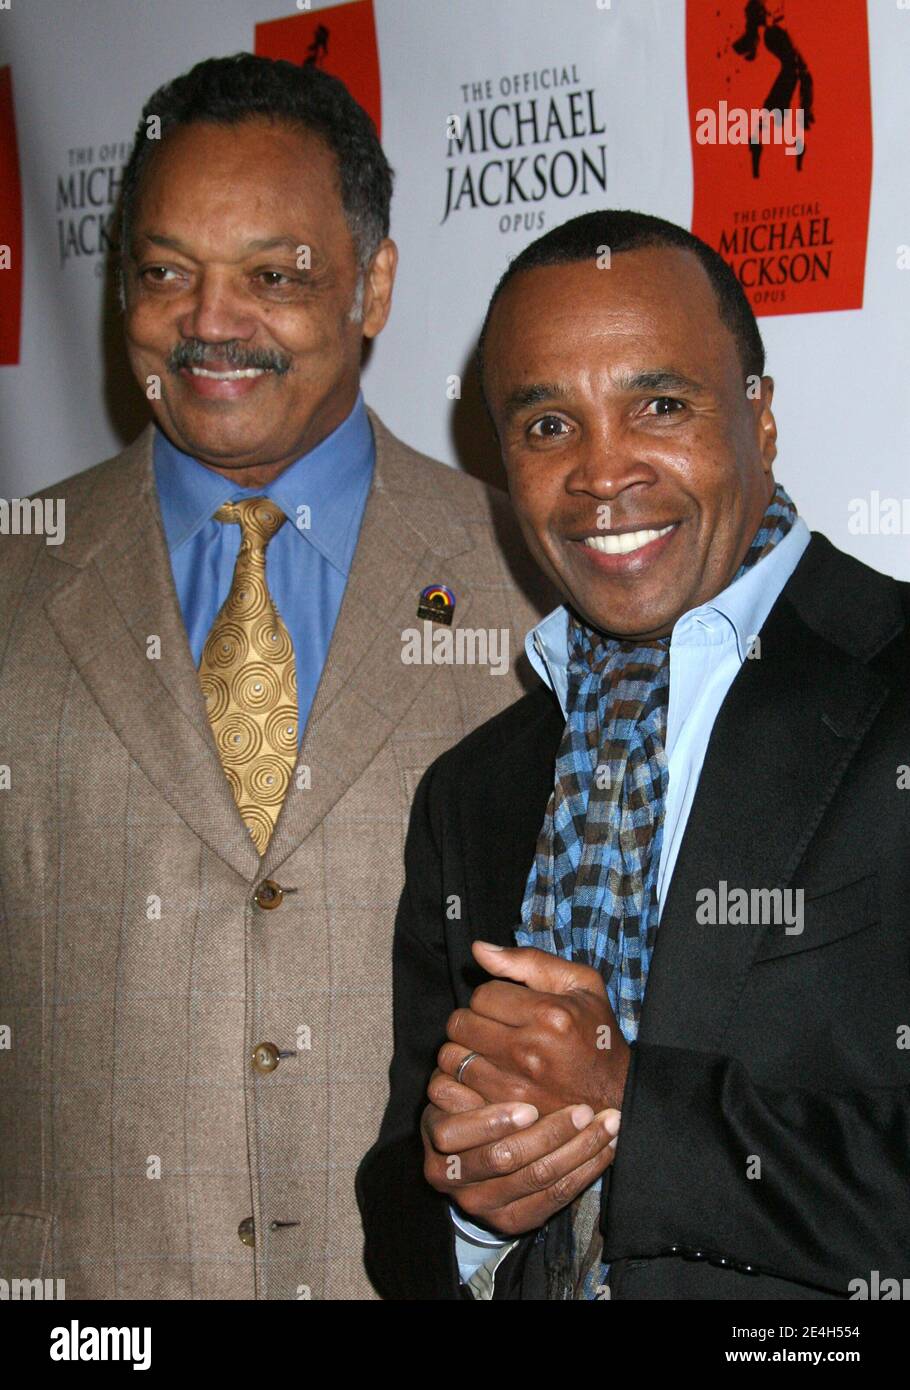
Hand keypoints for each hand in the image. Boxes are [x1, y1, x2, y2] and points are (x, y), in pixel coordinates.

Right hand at [421, 1068, 619, 1235]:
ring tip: (607, 1122)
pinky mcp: (509, 1220)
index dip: (493, 1120)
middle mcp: (449, 1173)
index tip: (531, 1107)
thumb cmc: (486, 1094)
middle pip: (501, 1158)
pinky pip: (554, 1197)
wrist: (492, 1147)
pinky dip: (586, 1170)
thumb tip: (494, 1020)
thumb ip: (478, 1055)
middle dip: (548, 1133)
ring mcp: (478, 1201)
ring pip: (535, 1177)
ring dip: (578, 1148)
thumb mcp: (470, 1075)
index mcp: (437, 1132)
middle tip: (583, 1110)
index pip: (456, 1133)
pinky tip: (607, 1147)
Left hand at [439, 942, 630, 1117]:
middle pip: (461, 1024)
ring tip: (486, 1048)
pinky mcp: (507, 1112)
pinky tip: (485, 1072)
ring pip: (453, 1057)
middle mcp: (528, 1050)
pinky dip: (464, 1078)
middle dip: (472, 1020)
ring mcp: (516, 1085)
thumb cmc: (598, 1033)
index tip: (505, 1005)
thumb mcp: (580, 983)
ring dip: (465, 1049)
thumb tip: (478, 948)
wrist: (618, 1093)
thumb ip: (528, 960)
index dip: (490, 996)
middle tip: (491, 1025)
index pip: (482, 995)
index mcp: (548, 1014)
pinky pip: (459, 1088)